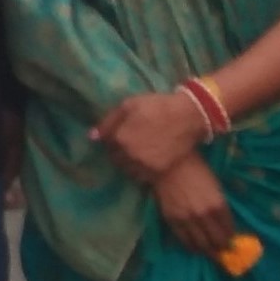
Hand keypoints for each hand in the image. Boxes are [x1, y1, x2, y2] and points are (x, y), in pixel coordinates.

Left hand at [92, 90, 206, 182]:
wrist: (187, 117)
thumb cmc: (156, 106)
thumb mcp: (130, 105)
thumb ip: (109, 121)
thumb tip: (92, 136)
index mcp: (119, 138)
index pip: (107, 143)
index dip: (113, 136)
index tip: (121, 131)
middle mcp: (128, 155)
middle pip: (115, 157)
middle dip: (119, 150)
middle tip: (130, 140)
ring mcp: (143, 165)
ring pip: (127, 168)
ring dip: (128, 161)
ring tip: (138, 150)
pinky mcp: (156, 172)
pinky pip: (140, 175)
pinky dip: (140, 169)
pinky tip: (147, 158)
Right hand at [152, 152, 233, 256]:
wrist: (169, 162)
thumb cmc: (196, 168)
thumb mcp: (215, 184)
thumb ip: (220, 204)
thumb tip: (225, 222)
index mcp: (218, 204)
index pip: (229, 230)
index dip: (232, 239)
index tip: (232, 241)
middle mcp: (204, 216)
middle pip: (217, 241)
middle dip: (222, 248)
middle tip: (222, 249)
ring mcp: (188, 220)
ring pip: (201, 245)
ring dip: (208, 251)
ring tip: (210, 251)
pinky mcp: (173, 221)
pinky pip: (184, 241)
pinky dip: (192, 247)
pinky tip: (195, 248)